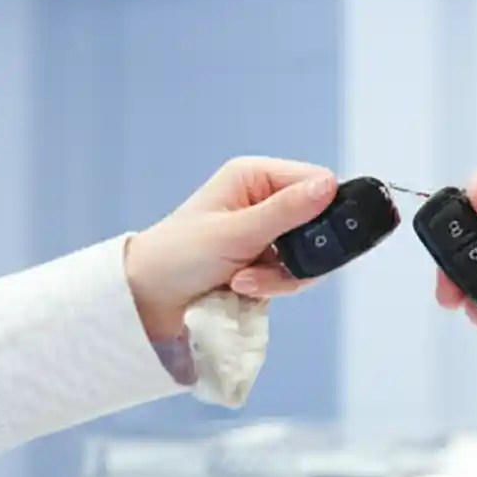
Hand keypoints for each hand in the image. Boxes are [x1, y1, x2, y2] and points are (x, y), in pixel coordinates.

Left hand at [124, 156, 336, 339]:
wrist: (146, 300)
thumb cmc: (178, 257)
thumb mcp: (236, 233)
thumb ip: (286, 211)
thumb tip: (330, 184)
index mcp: (256, 177)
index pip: (316, 182)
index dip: (323, 210)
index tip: (312, 239)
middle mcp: (265, 199)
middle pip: (318, 222)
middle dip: (298, 254)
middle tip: (271, 269)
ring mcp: (267, 233)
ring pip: (308, 254)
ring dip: (280, 276)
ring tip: (243, 283)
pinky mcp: (266, 261)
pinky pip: (293, 274)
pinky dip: (273, 286)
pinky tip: (241, 289)